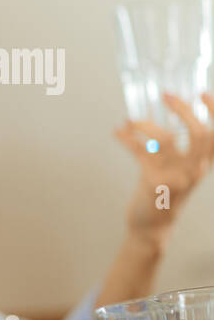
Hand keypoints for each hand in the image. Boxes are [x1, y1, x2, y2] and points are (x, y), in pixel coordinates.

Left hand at [113, 93, 213, 241]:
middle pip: (200, 134)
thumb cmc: (162, 191)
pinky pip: (141, 152)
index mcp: (203, 164)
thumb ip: (171, 146)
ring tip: (130, 120)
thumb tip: (152, 114)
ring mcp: (177, 177)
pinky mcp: (156, 183)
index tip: (202, 93)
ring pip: (167, 141)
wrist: (151, 225)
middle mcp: (195, 170)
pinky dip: (127, 139)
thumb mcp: (174, 167)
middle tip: (166, 96)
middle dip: (183, 110)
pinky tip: (117, 132)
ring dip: (145, 125)